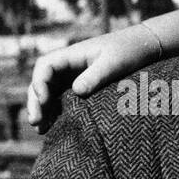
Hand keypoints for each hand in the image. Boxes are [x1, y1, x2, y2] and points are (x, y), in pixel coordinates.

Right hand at [26, 27, 161, 133]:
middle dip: (36, 102)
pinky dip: (55, 112)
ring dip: (43, 110)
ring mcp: (72, 77)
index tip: (44, 100)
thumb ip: (95, 76)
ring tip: (40, 130)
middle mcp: (67, 66)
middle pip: (42, 82)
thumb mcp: (113, 63)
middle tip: (36, 122)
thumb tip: (77, 92)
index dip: (39, 83)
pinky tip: (52, 127)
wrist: (143, 48)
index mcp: (71, 55)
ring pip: (49, 93)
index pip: (45, 66)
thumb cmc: (128, 52)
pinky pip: (62, 99)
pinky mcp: (80, 88)